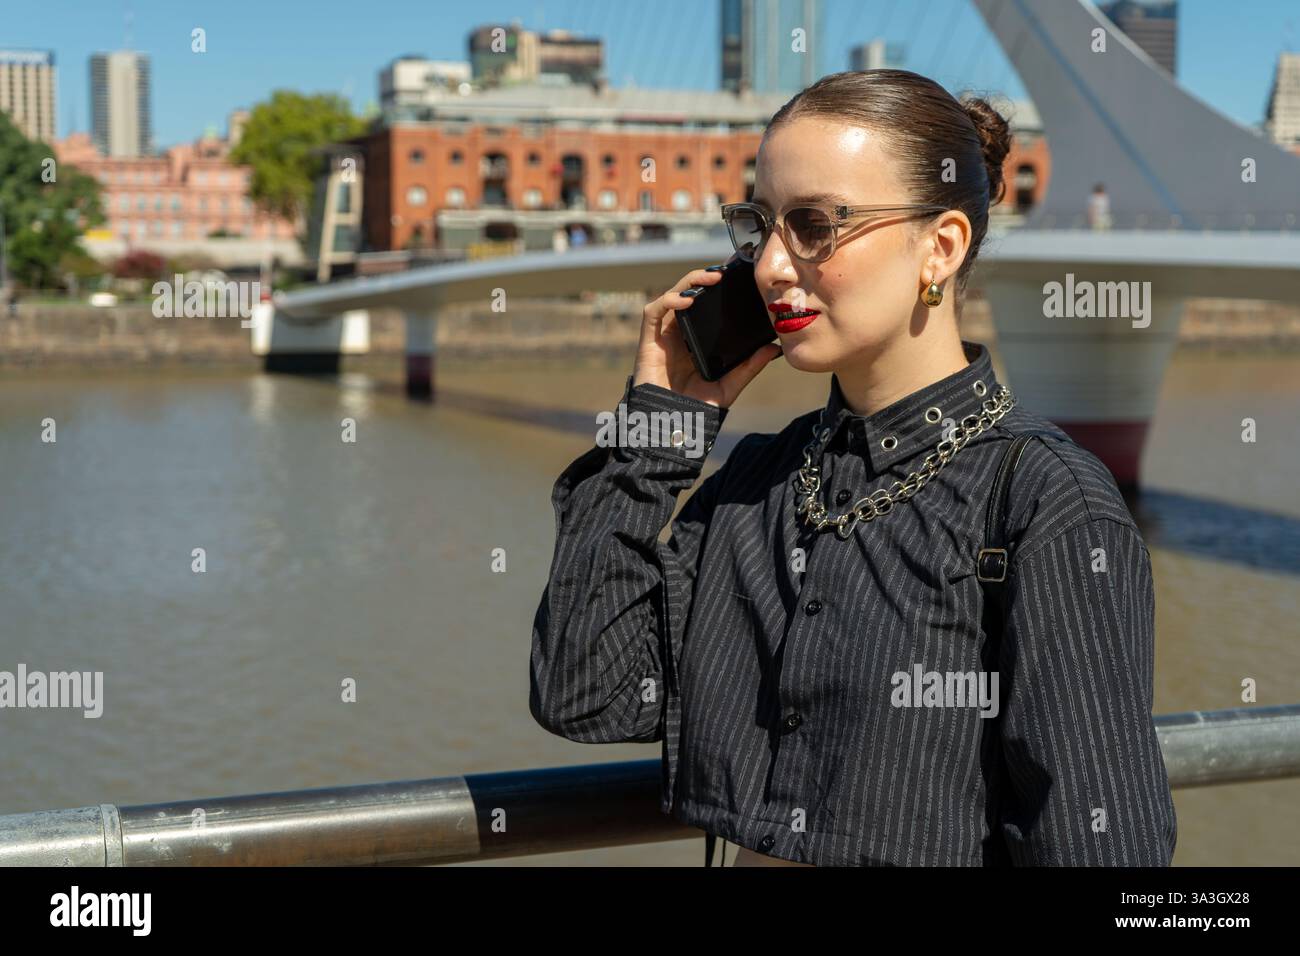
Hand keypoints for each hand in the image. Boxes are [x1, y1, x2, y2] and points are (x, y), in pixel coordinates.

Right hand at [633, 257, 782, 408]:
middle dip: (704, 278)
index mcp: (696, 340)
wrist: (671, 428)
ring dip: (689, 283)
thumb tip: (774, 348)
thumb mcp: (730, 385)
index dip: (716, 288)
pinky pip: (653, 312)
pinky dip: (669, 300)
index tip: (736, 276)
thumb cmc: (696, 410)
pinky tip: (686, 300)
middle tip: (725, 271)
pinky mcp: (648, 341)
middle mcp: (679, 334)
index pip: (705, 305)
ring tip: (711, 278)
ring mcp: (662, 336)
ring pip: (672, 296)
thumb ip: (749, 366)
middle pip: (689, 294)